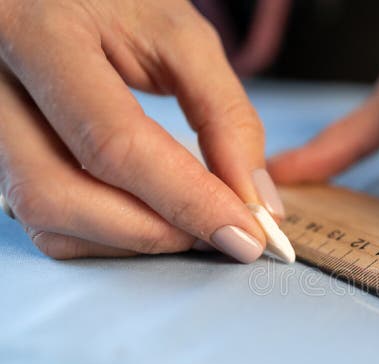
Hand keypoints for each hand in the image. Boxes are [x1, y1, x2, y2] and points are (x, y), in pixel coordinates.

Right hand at [0, 0, 284, 261]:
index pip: (112, 141)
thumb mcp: (182, 38)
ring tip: (193, 225)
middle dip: (155, 230)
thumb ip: (225, 116)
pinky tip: (152, 216)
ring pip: (44, 216)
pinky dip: (107, 234)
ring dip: (131, 239)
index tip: (245, 234)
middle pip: (59, 192)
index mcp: (39, 32)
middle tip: (222, 234)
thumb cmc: (117, 2)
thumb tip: (254, 202)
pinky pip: (42, 219)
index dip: (186, 200)